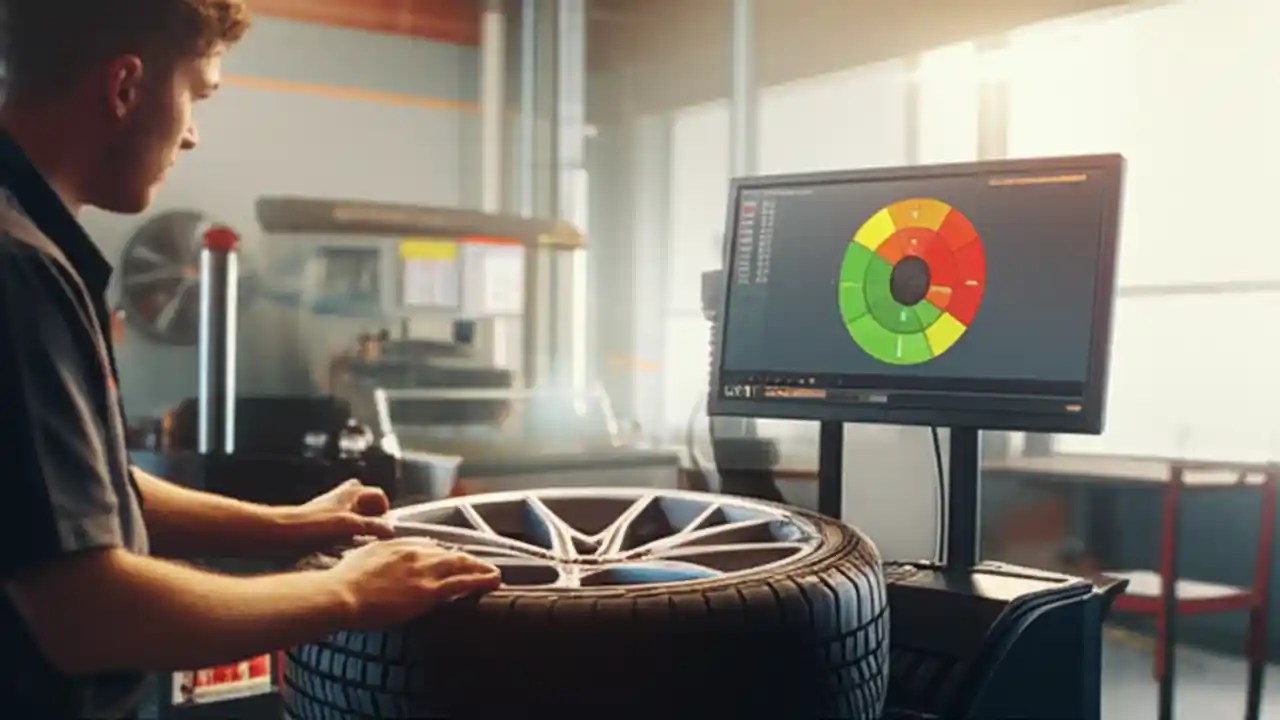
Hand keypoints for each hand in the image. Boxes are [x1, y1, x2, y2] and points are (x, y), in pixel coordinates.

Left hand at [271, 480, 394, 554]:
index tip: (382, 525)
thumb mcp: (349, 525)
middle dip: (372, 515)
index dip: (384, 510)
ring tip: (357, 539)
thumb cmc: (314, 525)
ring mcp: (331, 506)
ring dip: (359, 524)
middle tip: (371, 531)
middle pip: (366, 501)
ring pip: (353, 512)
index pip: (378, 495)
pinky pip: (342, 522)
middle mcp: (342, 495)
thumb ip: (372, 526)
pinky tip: (342, 544)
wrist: (282, 532)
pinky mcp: (321, 519)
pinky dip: (346, 531)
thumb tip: (391, 530)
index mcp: (352, 492)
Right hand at [329, 538, 501, 628]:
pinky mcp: (430, 590)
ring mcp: (424, 570)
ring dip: (480, 567)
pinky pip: (463, 583)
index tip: (449, 559)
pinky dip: (482, 580)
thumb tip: (375, 555)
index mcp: (397, 543)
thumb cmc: (342, 581)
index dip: (441, 554)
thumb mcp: (359, 557)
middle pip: (448, 553)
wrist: (341, 594)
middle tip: (478, 565)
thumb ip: (373, 554)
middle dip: (466, 559)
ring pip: (461, 564)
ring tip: (493, 573)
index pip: (427, 545)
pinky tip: (494, 580)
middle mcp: (415, 551)